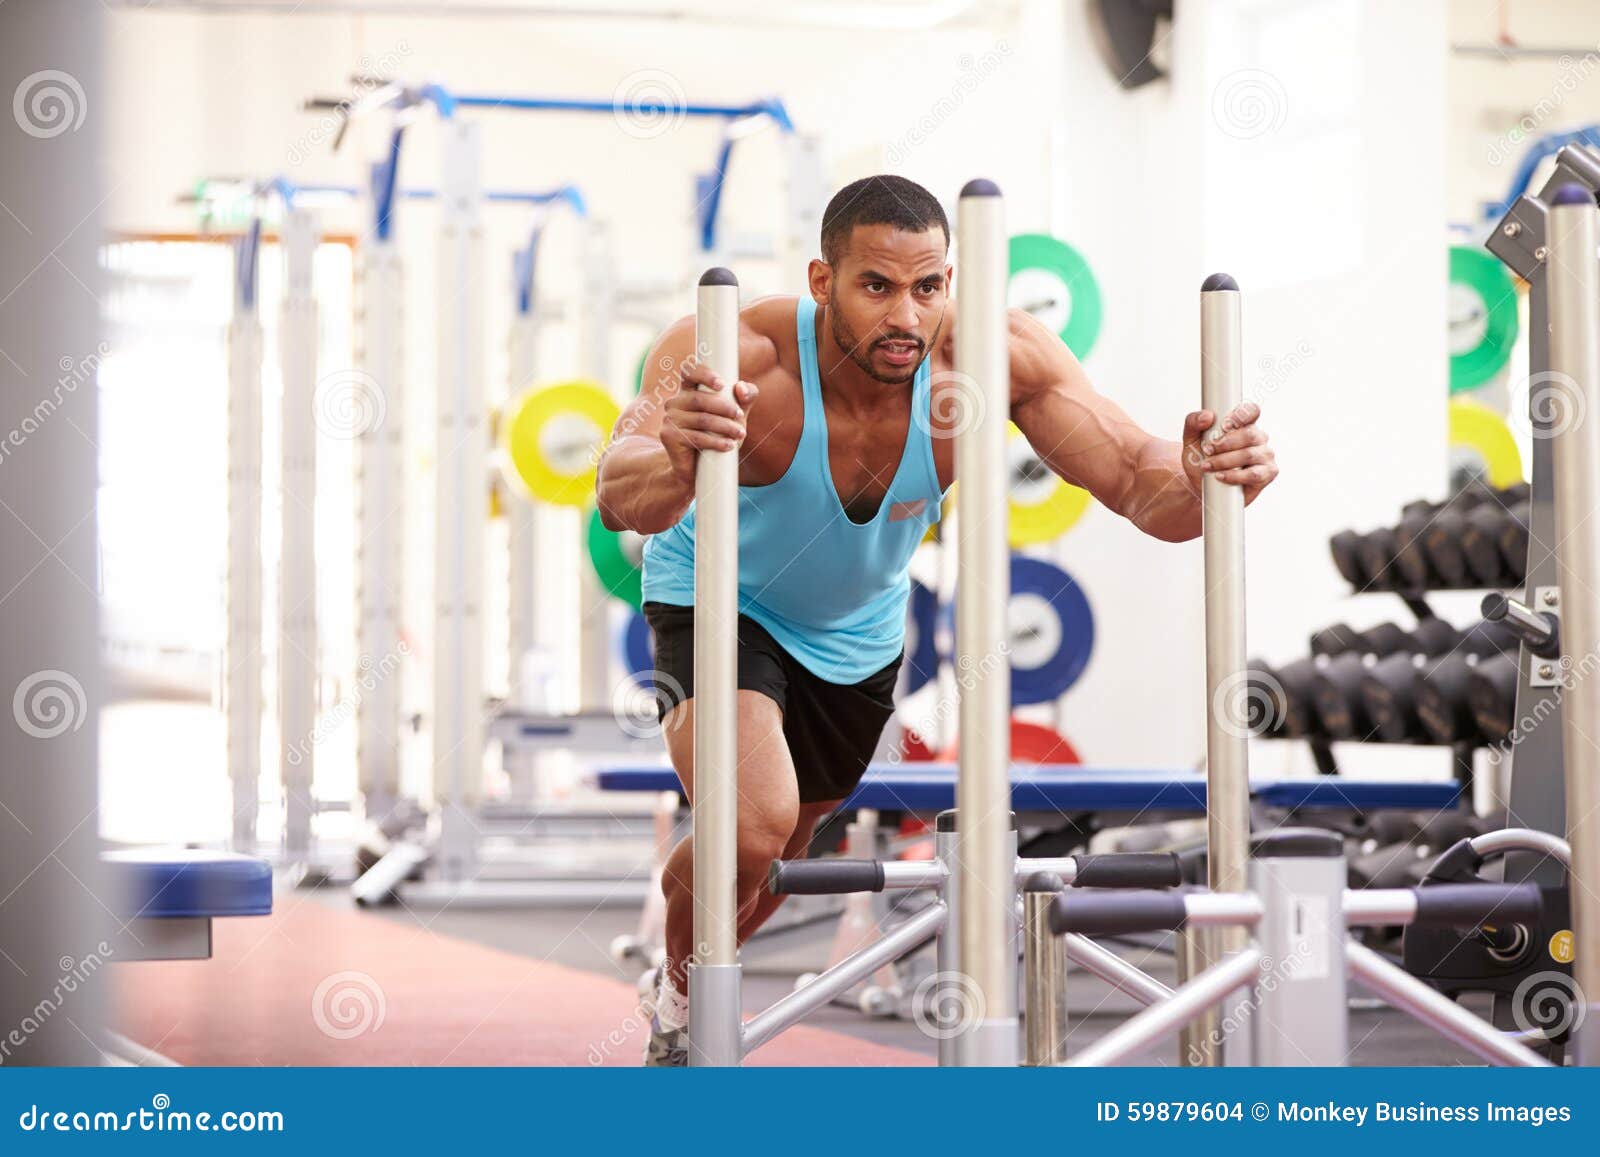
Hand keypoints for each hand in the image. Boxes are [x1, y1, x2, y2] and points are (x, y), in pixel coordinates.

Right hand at [660, 361, 758, 484]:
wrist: (697, 470)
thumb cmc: (717, 437)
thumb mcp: (734, 416)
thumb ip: (744, 398)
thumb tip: (741, 388)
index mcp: (688, 391)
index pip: (689, 372)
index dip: (703, 374)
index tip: (722, 384)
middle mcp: (675, 402)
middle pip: (699, 399)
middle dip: (724, 407)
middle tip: (740, 415)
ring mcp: (669, 419)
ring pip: (701, 419)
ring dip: (724, 426)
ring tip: (740, 434)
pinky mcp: (669, 436)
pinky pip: (696, 437)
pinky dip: (716, 442)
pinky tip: (729, 446)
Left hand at [1182, 401, 1276, 500]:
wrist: (1200, 484)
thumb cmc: (1200, 458)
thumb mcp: (1191, 439)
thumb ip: (1193, 423)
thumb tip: (1207, 416)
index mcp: (1244, 424)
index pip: (1252, 411)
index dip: (1241, 415)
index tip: (1224, 425)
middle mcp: (1258, 437)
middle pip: (1249, 434)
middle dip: (1225, 443)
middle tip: (1207, 450)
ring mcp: (1264, 455)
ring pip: (1249, 454)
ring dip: (1225, 461)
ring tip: (1208, 466)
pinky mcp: (1267, 474)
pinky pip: (1254, 474)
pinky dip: (1234, 476)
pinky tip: (1220, 476)